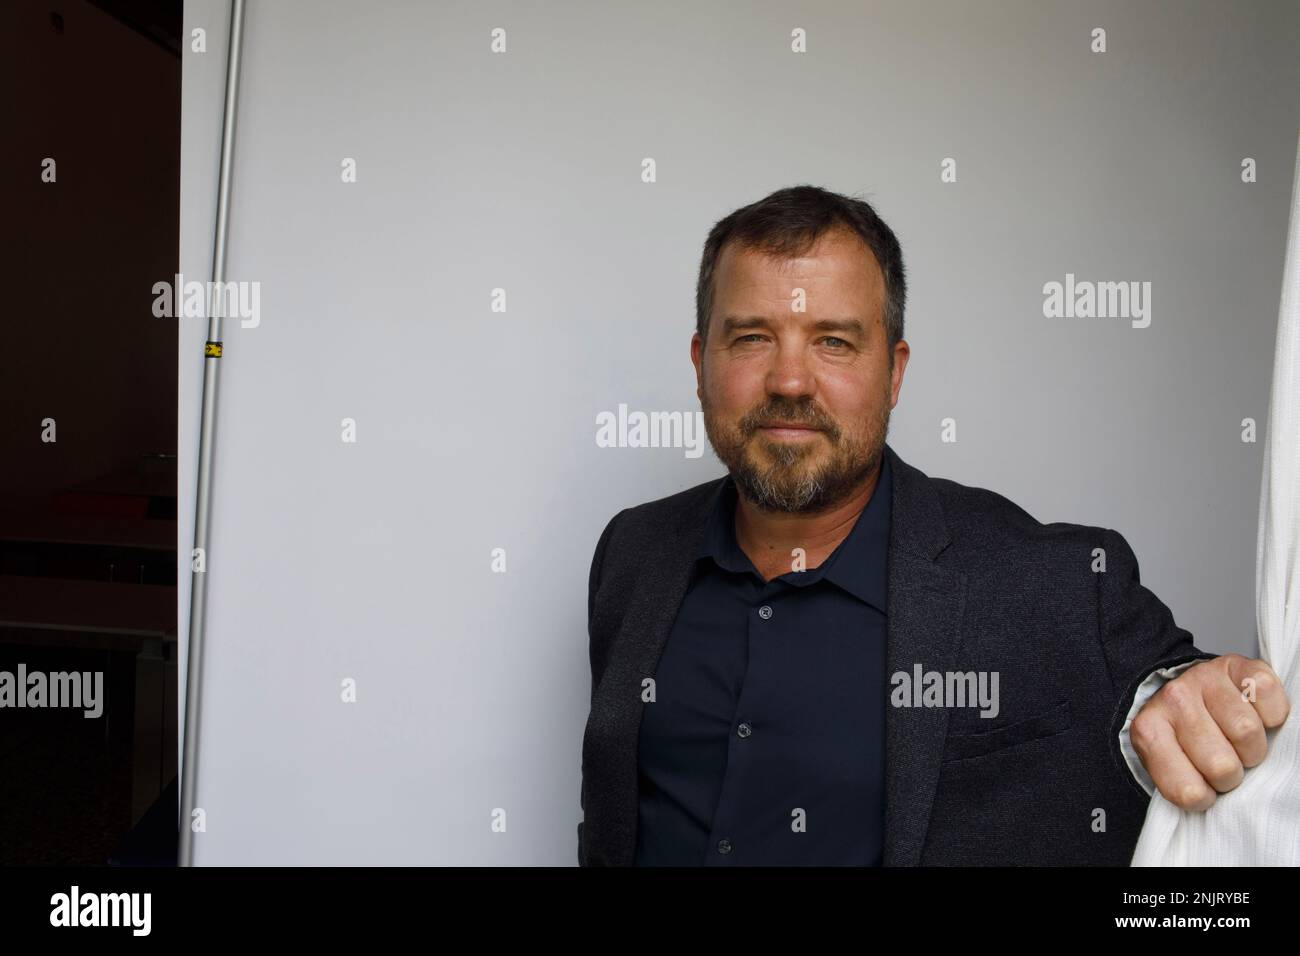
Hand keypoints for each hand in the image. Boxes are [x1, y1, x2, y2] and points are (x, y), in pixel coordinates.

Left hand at [1130, 654, 1290, 809]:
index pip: (1188, 791)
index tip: (1203, 785)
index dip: (1205, 796)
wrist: (1182, 688)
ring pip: (1248, 733)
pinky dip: (1271, 714)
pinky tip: (1255, 715)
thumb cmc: (1181, 734)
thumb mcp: (1168, 762)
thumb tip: (1211, 803)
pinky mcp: (1236, 665)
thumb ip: (1182, 784)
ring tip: (1238, 741)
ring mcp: (1203, 678)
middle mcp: (1173, 700)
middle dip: (1231, 773)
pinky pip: (1268, 698)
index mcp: (1149, 731)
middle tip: (1225, 760)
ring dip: (1252, 747)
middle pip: (1223, 764)